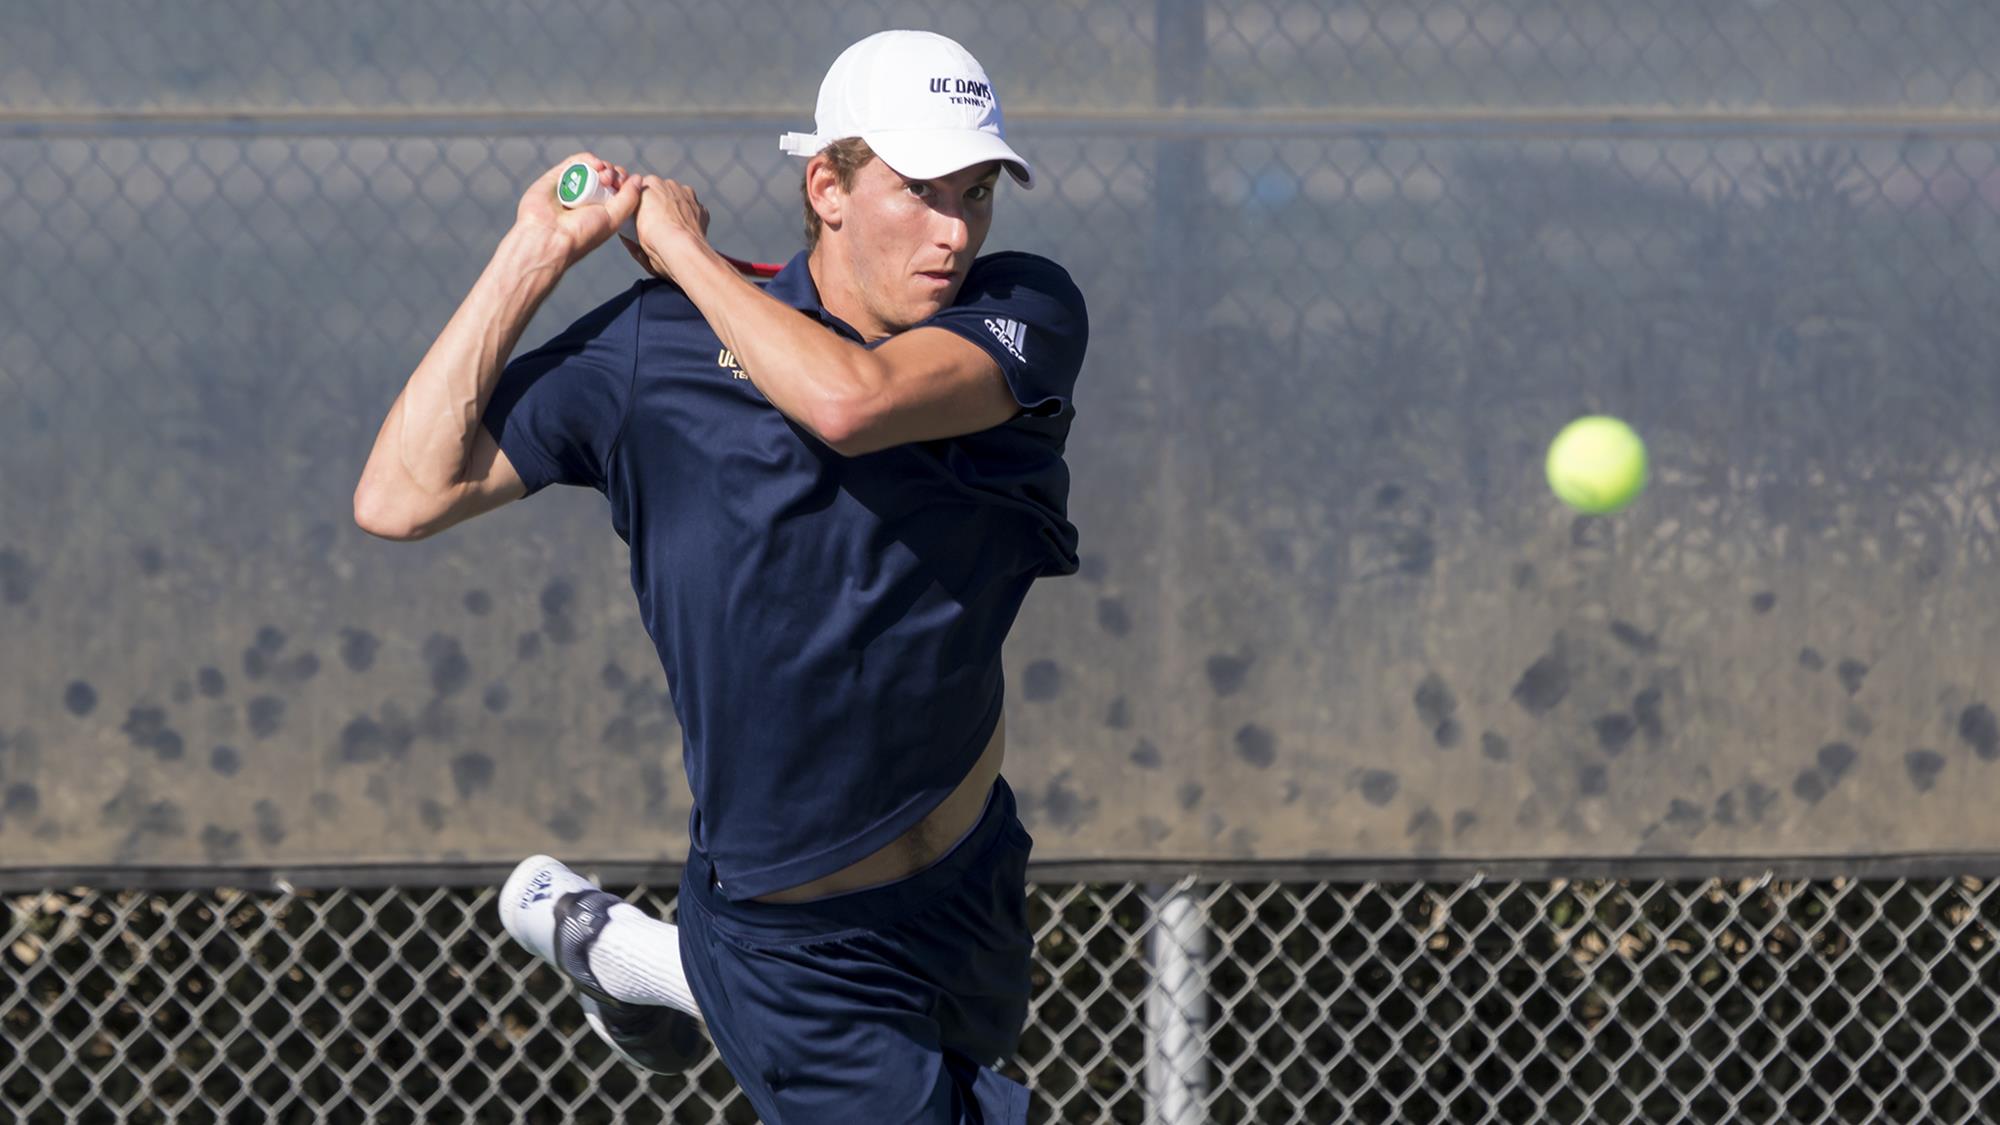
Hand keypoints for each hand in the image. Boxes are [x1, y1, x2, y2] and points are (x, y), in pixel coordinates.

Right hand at [513, 152, 641, 266]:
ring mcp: (571, 186)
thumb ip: (629, 199)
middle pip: (606, 176)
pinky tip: (596, 165)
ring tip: (604, 176)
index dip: (625, 183)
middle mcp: (586, 198)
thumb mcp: (613, 219)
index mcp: (601, 210)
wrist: (549, 236)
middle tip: (612, 181)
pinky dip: (587, 159)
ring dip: (604, 167)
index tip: (626, 185)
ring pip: (593, 167)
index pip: (618, 189)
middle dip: (614, 174)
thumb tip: (639, 179)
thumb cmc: (582, 234)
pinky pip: (575, 162)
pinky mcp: (557, 177)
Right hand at [622, 176, 711, 281]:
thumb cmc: (654, 238)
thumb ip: (633, 220)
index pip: (642, 188)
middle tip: (655, 223)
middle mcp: (671, 184)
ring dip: (676, 209)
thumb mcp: (633, 227)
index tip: (639, 215)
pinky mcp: (702, 209)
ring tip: (671, 229)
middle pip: (662, 192)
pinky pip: (693, 211)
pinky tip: (684, 232)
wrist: (680, 248)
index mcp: (650, 183)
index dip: (641, 202)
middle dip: (660, 203)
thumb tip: (632, 228)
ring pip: (679, 199)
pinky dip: (689, 219)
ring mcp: (688, 196)